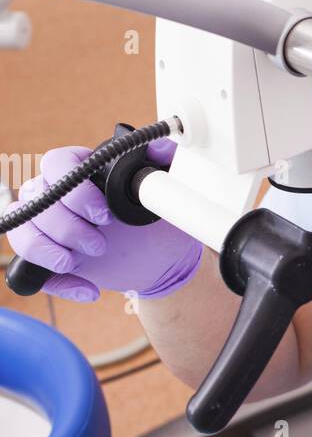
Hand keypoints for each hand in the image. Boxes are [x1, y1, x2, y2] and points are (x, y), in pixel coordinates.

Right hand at [4, 140, 201, 301]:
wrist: (162, 260)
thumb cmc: (159, 221)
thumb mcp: (165, 193)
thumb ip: (165, 164)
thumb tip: (158, 147)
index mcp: (81, 169)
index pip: (55, 163)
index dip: (74, 191)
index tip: (104, 215)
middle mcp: (56, 194)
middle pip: (35, 200)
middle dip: (66, 228)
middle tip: (100, 244)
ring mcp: (48, 226)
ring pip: (21, 231)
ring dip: (46, 251)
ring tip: (75, 262)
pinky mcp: (49, 257)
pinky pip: (29, 269)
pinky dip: (57, 283)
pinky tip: (88, 289)